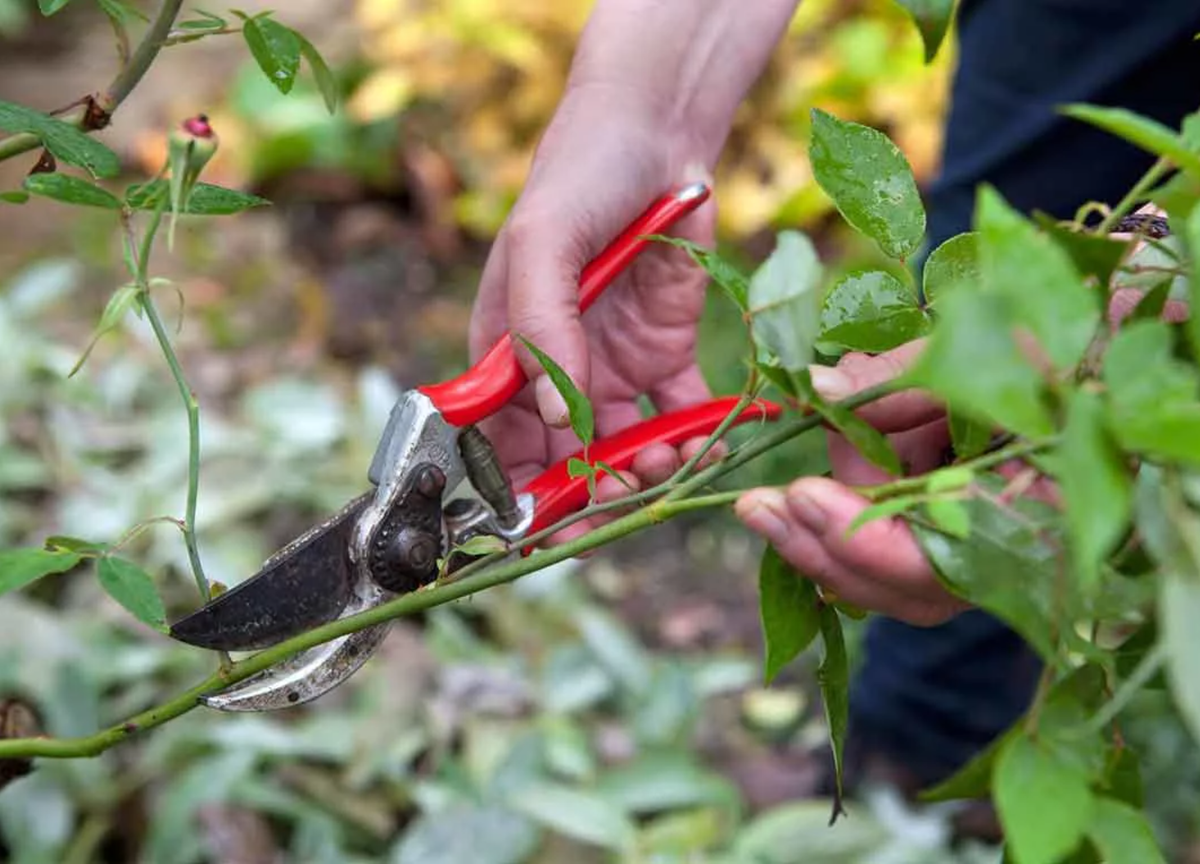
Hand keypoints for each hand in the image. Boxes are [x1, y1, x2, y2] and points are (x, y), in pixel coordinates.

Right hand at [466, 0, 802, 543]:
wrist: (659, 136)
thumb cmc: (580, 178)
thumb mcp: (543, 245)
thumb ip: (540, 331)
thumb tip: (553, 421)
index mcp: (507, 350)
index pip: (498, 440)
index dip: (515, 490)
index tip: (543, 527)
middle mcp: (557, 370)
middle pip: (562, 459)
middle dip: (587, 493)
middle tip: (618, 503)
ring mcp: (611, 367)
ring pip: (622, 448)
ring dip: (642, 469)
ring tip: (666, 460)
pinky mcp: (665, 356)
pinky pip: (679, 414)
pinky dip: (695, 437)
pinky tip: (709, 444)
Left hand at [732, 205, 1188, 625]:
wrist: (1124, 335)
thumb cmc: (1078, 332)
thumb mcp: (992, 344)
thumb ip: (902, 378)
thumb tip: (811, 389)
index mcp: (1053, 515)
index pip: (948, 564)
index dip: (868, 540)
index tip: (803, 495)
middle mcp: (1024, 550)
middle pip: (910, 587)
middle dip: (826, 549)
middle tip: (756, 509)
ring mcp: (994, 545)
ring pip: (898, 576)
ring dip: (828, 540)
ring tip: (766, 505)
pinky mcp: (967, 528)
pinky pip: (901, 546)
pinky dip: (851, 524)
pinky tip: (803, 506)